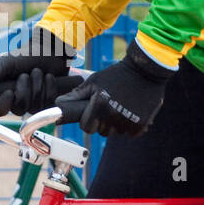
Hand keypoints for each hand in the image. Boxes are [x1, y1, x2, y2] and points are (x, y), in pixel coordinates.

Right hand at [0, 26, 75, 115]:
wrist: (50, 50)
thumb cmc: (26, 54)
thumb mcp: (7, 62)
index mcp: (2, 91)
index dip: (4, 104)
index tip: (10, 92)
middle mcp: (16, 99)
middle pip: (17, 110)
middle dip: (24, 91)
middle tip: (26, 75)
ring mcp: (32, 102)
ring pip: (32, 107)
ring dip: (37, 86)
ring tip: (38, 71)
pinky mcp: (46, 102)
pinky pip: (47, 104)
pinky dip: (49, 87)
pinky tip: (48, 77)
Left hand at [56, 40, 173, 137]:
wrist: (145, 71)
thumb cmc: (116, 75)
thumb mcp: (93, 82)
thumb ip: (75, 96)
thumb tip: (58, 104)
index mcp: (99, 106)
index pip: (86, 127)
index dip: (88, 120)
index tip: (93, 111)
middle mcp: (113, 116)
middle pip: (101, 131)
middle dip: (102, 122)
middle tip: (109, 105)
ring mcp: (128, 122)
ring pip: (116, 133)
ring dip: (116, 124)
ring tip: (121, 106)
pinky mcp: (141, 125)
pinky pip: (130, 133)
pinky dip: (130, 125)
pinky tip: (131, 110)